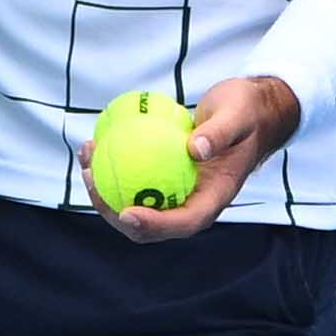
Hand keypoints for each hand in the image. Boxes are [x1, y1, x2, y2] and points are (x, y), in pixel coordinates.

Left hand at [78, 75, 303, 242]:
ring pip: (135, 202)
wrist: (250, 110)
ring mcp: (177, 190)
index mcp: (214, 198)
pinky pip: (134, 177)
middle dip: (115, 211)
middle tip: (92, 178)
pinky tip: (94, 143)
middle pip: (151, 224)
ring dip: (105, 188)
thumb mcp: (237, 115)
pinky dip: (112, 165)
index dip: (154, 225)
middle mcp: (193, 200)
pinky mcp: (164, 175)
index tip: (127, 212)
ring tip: (86, 157)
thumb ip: (220, 132)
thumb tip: (195, 149)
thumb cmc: (246, 112)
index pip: (184, 222)